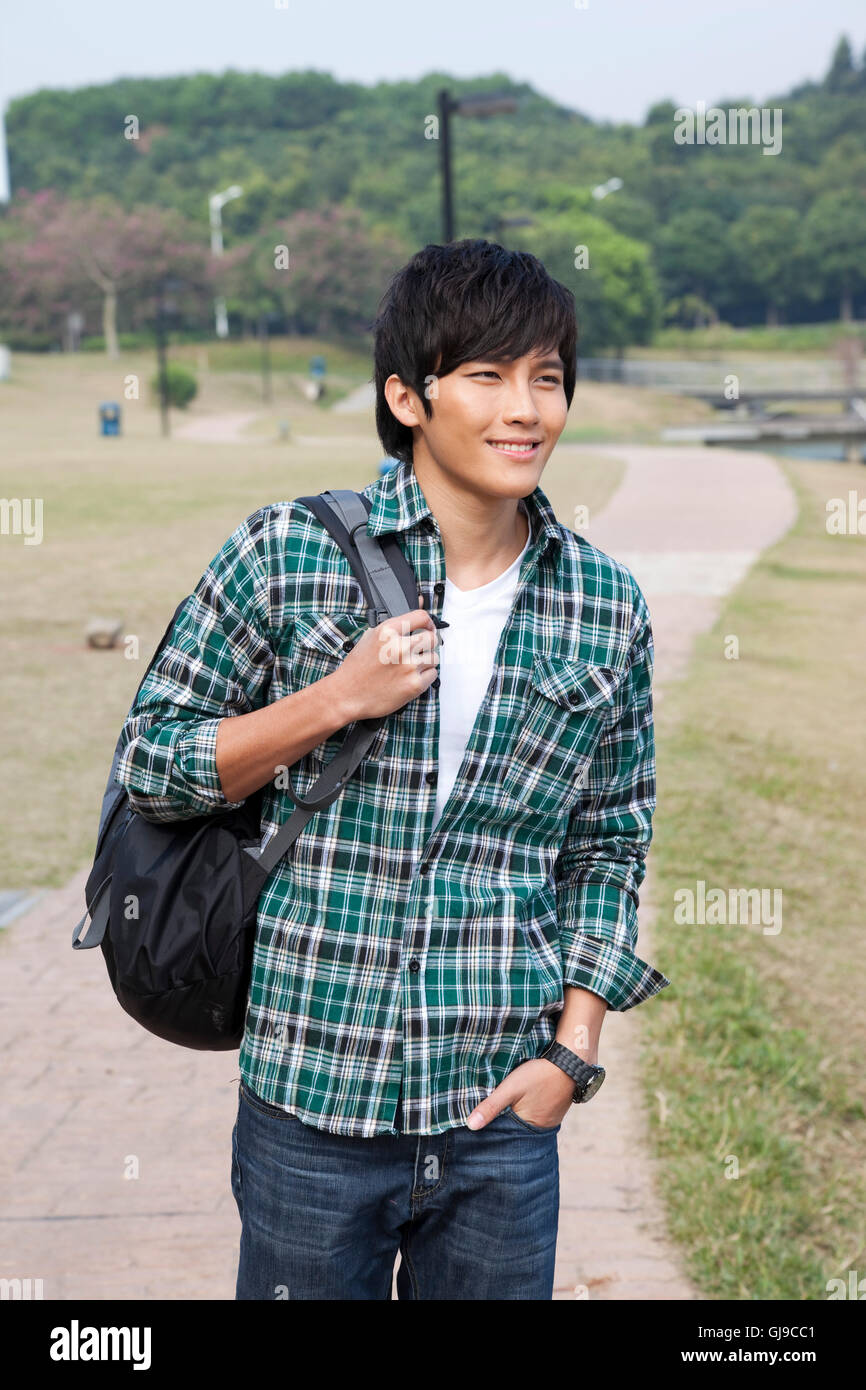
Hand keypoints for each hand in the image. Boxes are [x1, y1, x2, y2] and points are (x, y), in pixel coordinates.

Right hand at [329, 592, 440, 721]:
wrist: (347, 695)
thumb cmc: (356, 668)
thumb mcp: (370, 638)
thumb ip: (394, 626)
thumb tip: (418, 609)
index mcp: (387, 631)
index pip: (422, 617)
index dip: (428, 622)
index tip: (428, 627)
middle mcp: (400, 647)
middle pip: (432, 638)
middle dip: (428, 643)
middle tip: (419, 650)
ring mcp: (409, 666)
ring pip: (434, 657)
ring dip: (426, 661)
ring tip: (410, 667)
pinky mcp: (414, 685)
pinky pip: (432, 675)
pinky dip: (425, 676)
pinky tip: (410, 677)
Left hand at [465, 1058, 576, 1130]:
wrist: (570, 1059)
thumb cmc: (539, 1074)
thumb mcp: (510, 1088)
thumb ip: (491, 1106)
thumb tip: (470, 1126)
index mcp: (531, 1128)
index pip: (507, 1135)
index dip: (494, 1129)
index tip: (480, 1125)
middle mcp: (543, 1128)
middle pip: (518, 1129)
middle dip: (505, 1123)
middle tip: (492, 1112)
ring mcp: (552, 1118)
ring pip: (528, 1121)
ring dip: (517, 1115)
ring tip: (504, 1107)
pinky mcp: (556, 1108)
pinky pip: (538, 1113)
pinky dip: (528, 1109)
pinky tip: (522, 1100)